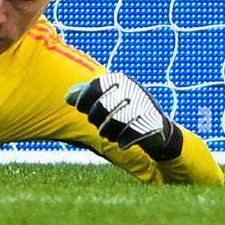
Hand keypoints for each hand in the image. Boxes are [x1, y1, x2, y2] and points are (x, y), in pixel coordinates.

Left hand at [66, 72, 182, 160]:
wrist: (157, 128)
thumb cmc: (124, 111)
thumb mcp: (105, 99)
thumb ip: (85, 95)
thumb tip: (67, 97)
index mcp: (120, 80)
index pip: (95, 86)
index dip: (83, 99)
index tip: (80, 108)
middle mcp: (134, 89)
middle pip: (103, 105)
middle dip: (95, 118)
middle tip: (97, 124)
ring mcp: (145, 106)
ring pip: (115, 120)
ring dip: (106, 131)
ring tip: (106, 134)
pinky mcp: (153, 123)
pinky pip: (130, 134)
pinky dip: (122, 141)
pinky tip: (120, 143)